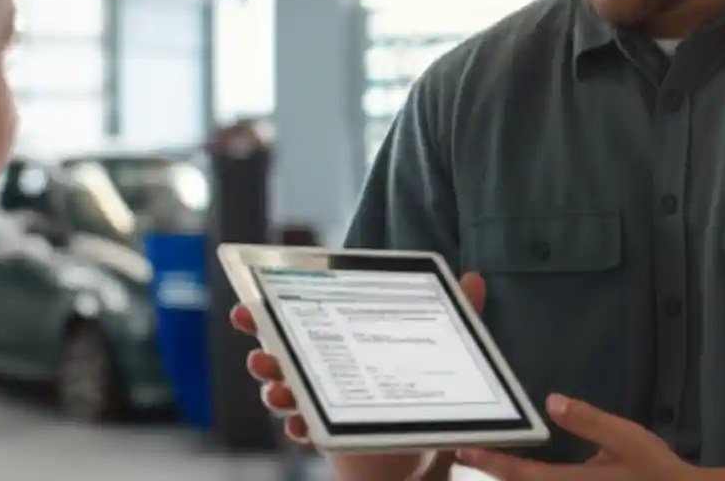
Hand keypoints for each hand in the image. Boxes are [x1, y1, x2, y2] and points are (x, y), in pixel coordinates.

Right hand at [229, 271, 488, 444]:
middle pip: (282, 355)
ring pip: (287, 393)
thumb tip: (476, 278)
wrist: (423, 447)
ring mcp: (322, 402)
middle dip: (264, 353)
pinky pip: (307, 431)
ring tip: (280, 391)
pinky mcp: (330, 434)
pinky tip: (303, 426)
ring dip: (277, 391)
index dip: (266, 314)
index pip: (299, 318)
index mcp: (340, 337)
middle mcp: (323, 367)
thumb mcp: (443, 346)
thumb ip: (456, 314)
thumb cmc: (422, 386)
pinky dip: (302, 427)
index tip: (247, 306)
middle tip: (260, 353)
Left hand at [457, 395, 707, 480]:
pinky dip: (531, 479)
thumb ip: (587, 421)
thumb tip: (552, 401)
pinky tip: (522, 471)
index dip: (492, 461)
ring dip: (511, 477)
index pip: (522, 474)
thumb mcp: (625, 438)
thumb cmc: (655, 471)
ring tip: (486, 457)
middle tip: (464, 451)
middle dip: (492, 472)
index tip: (464, 448)